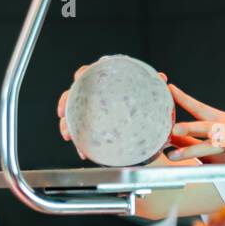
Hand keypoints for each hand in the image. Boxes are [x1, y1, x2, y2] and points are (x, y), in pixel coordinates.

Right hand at [57, 66, 201, 163]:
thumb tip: (161, 78)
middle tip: (63, 113)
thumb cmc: (141, 104)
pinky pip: (81, 135)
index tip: (78, 79)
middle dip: (66, 103)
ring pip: (72, 116)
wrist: (141, 123)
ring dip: (67, 125)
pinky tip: (83, 152)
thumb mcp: (147, 96)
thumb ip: (152, 87)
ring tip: (68, 136)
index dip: (81, 75)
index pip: (87, 73)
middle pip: (73, 94)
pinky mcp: (91, 128)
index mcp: (104, 82)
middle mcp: (93, 96)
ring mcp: (90, 112)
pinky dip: (80, 144)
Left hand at [165, 83, 224, 164]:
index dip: (184, 99)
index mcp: (219, 120)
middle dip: (187, 125)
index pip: (198, 108)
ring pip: (212, 138)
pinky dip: (211, 152)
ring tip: (175, 155)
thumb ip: (187, 143)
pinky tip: (201, 161)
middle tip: (172, 129)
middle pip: (204, 121)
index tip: (169, 89)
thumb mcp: (204, 150)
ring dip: (192, 149)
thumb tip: (167, 137)